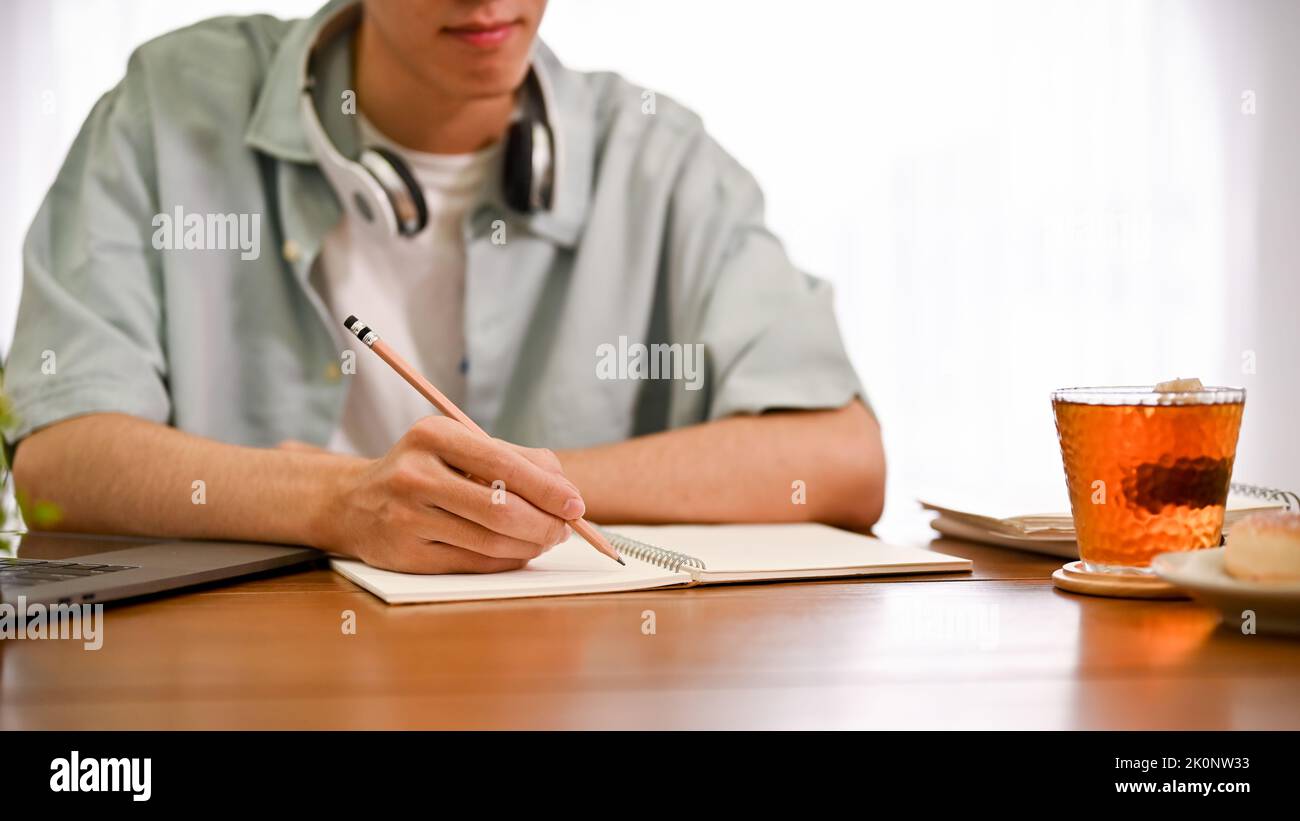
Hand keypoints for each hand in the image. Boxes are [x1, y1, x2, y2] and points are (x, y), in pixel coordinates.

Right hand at [320, 416, 583, 572]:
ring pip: (490, 542)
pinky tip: (519, 551)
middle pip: (500, 509)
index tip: (575, 504)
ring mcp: (406, 518)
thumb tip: (565, 490)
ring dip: (530, 545)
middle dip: (544, 524)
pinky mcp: (406, 555)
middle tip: (564, 529)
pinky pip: (474, 563)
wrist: (355, 502)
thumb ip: (517, 458)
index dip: (547, 489)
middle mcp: (414, 475)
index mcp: (433, 436)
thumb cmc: (425, 470)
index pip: (504, 464)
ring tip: (546, 538)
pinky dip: (507, 560)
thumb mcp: (461, 446)